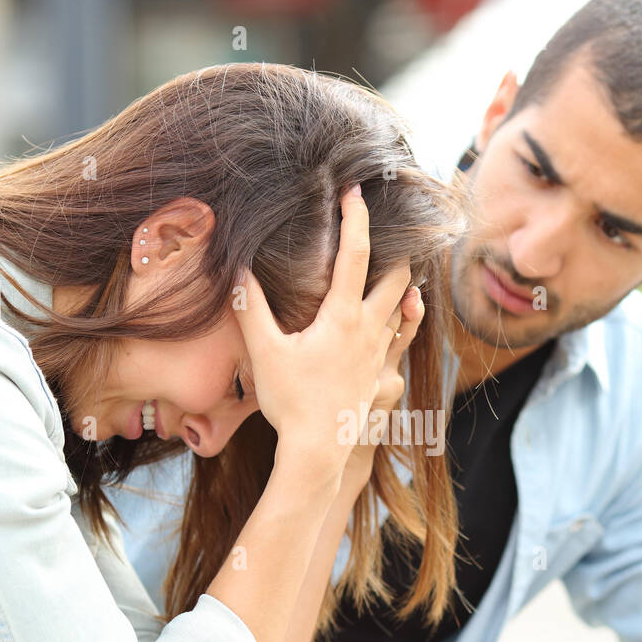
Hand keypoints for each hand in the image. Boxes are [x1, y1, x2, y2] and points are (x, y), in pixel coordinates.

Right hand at [234, 185, 411, 476]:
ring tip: (395, 264)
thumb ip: (251, 309)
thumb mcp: (264, 353)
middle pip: (396, 276)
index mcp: (342, 317)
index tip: (355, 192)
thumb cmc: (290, 401)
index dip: (356, 219)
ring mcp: (378, 353)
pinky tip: (400, 313)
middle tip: (390, 226)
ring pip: (402, 306)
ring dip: (400, 282)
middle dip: (395, 248)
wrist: (318, 449)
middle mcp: (369, 330)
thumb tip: (237, 272)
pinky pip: (399, 335)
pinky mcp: (379, 373)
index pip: (356, 255)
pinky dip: (403, 315)